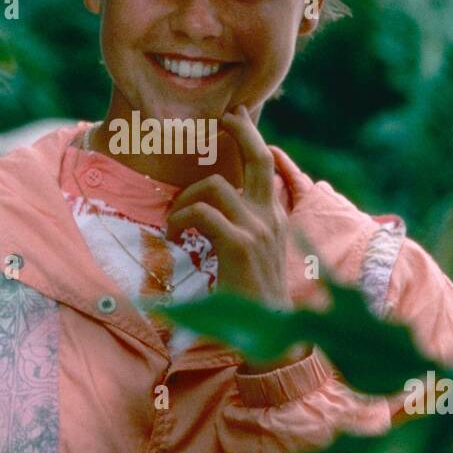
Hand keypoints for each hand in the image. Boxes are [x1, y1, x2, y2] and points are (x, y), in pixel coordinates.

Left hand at [165, 105, 290, 311]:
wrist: (274, 333)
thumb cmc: (257, 299)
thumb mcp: (257, 255)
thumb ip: (245, 229)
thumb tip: (219, 212)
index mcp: (275, 217)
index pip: (267, 166)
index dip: (252, 138)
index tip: (235, 119)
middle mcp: (270, 216)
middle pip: (258, 157)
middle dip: (240, 130)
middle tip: (222, 118)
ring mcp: (257, 229)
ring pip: (215, 186)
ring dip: (186, 199)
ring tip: (176, 223)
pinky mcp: (239, 245)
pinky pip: (201, 214)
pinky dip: (181, 221)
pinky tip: (176, 238)